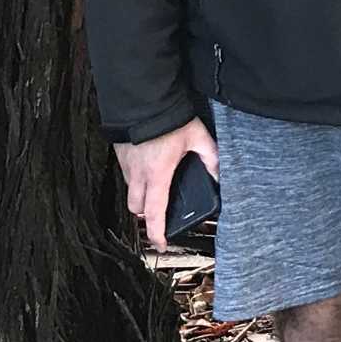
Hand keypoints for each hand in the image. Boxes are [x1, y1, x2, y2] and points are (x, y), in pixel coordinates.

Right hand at [117, 116, 218, 247]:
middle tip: (159, 214)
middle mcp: (138, 173)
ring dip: (140, 195)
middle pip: (136, 208)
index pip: (154, 213)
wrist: (141, 97)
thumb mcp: (197, 137)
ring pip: (130, 191)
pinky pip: (125, 174)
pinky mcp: (120, 153)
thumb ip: (210, 157)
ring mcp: (126, 164)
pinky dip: (135, 178)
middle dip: (146, 215)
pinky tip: (148, 167)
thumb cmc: (167, 117)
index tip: (160, 244)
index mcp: (157, 174)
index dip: (157, 233)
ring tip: (155, 189)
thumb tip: (220, 173)